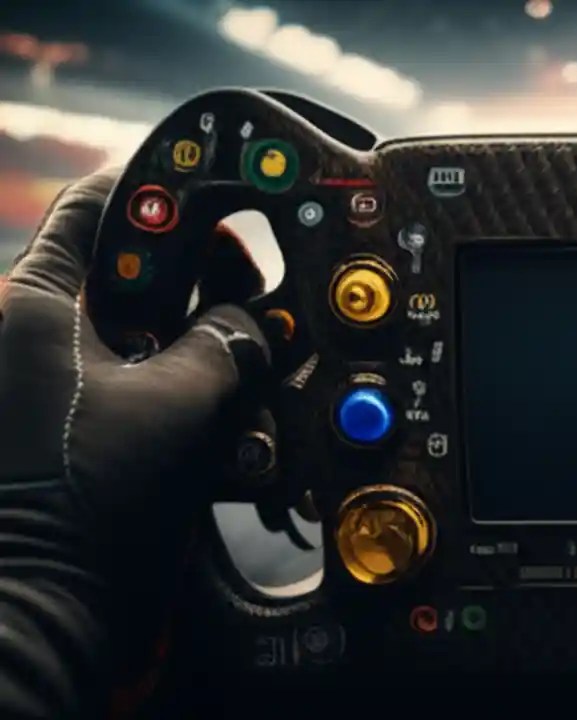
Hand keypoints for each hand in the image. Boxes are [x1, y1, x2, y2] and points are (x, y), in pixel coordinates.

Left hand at [0, 170, 268, 712]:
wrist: (47, 613)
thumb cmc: (80, 506)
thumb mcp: (175, 406)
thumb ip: (226, 347)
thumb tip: (250, 328)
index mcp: (35, 307)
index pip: (102, 209)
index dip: (166, 187)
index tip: (222, 183)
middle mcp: (46, 338)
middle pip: (142, 273)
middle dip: (210, 285)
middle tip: (258, 302)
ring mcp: (71, 389)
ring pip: (160, 335)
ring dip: (216, 351)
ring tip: (257, 373)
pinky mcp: (97, 435)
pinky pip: (160, 390)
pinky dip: (202, 399)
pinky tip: (237, 426)